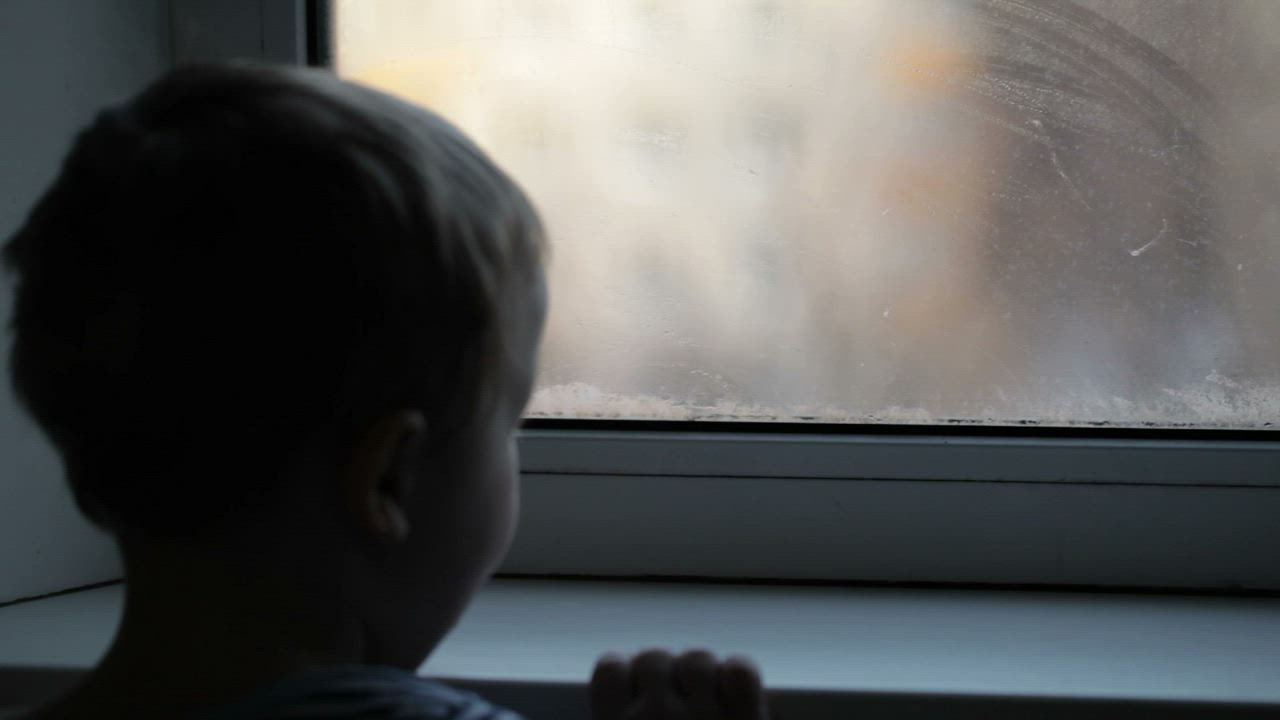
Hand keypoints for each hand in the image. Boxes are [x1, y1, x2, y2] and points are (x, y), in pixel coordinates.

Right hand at [590, 648, 768, 719]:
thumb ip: (620, 717)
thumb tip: (624, 694)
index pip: (609, 668)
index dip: (626, 675)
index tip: (638, 691)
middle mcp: (654, 719)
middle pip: (654, 656)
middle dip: (668, 677)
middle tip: (678, 706)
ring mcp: (702, 718)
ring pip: (698, 658)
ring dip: (704, 678)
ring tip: (708, 707)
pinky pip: (739, 670)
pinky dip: (738, 680)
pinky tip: (737, 702)